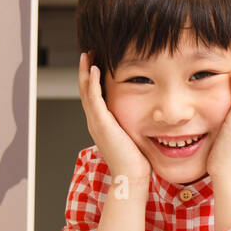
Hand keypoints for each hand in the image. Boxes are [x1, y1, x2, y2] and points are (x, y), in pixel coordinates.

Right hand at [78, 52, 151, 185]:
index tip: (96, 63)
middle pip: (85, 91)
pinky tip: (95, 69)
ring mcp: (96, 122)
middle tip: (88, 53)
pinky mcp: (101, 123)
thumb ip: (132, 125)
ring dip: (86, 71)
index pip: (93, 97)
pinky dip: (93, 83)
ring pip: (86, 91)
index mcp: (101, 124)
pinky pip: (94, 98)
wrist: (131, 176)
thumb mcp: (132, 137)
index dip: (93, 80)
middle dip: (86, 70)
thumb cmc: (136, 162)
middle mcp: (95, 122)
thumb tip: (145, 120)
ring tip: (87, 55)